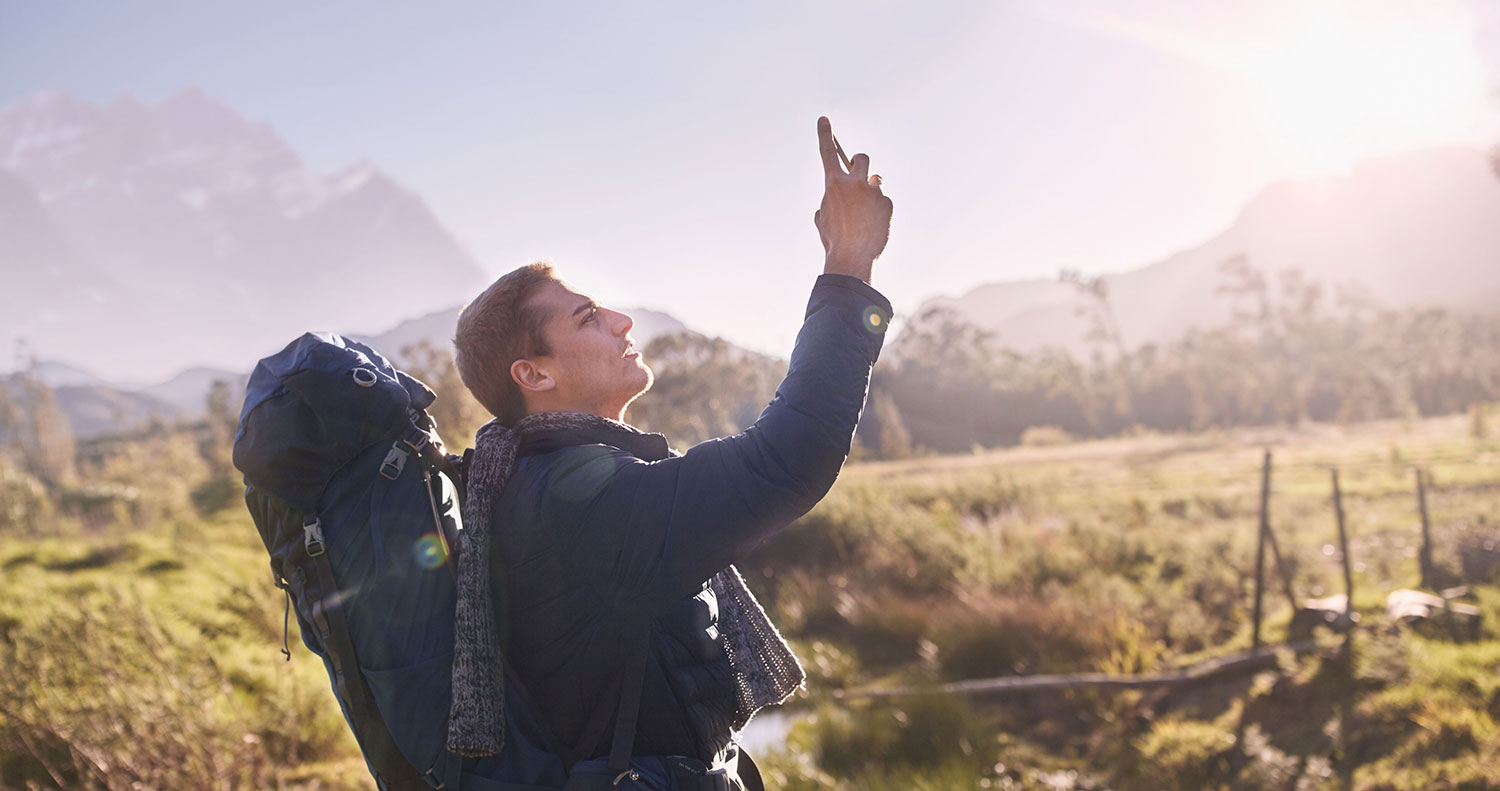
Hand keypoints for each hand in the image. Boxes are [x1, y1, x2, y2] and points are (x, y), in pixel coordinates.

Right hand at [814, 116, 891, 282]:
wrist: (853, 257)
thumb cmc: (834, 241)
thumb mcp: (823, 220)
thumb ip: (828, 204)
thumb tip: (833, 202)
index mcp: (833, 185)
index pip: (826, 152)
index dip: (825, 134)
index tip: (824, 120)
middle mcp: (854, 183)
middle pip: (861, 158)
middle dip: (859, 164)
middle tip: (859, 176)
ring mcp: (872, 191)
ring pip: (876, 180)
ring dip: (872, 190)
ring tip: (866, 212)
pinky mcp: (887, 202)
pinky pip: (883, 200)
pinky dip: (879, 210)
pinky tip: (874, 226)